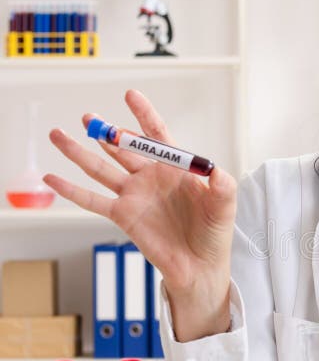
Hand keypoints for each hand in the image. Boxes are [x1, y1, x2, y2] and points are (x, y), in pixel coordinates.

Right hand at [45, 90, 236, 332]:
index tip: (130, 95)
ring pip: (101, 168)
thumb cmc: (214, 233)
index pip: (157, 135)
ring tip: (59, 134)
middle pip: (124, 147)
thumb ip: (222, 185)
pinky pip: (92, 200)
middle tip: (89, 117)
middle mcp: (151, 177)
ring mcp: (134, 195)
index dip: (143, 114)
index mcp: (176, 168)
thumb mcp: (225, 205)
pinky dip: (70, 190)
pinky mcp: (122, 215)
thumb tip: (215, 169)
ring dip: (80, 152)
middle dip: (106, 132)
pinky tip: (51, 178)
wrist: (200, 265)